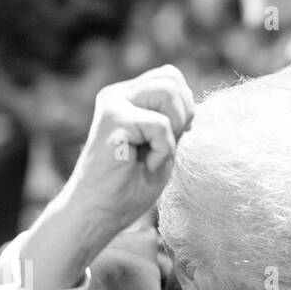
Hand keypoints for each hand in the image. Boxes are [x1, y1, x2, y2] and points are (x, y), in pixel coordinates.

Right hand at [21, 65, 195, 288]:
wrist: (99, 212)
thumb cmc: (129, 186)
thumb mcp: (160, 147)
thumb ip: (172, 122)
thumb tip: (191, 102)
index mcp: (128, 97)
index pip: (170, 77)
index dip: (184, 107)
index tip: (175, 137)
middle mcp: (118, 94)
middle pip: (172, 78)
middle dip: (183, 114)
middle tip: (166, 146)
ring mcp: (114, 103)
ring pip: (168, 91)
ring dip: (174, 128)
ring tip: (156, 153)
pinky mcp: (114, 118)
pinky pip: (161, 125)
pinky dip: (163, 151)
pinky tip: (145, 166)